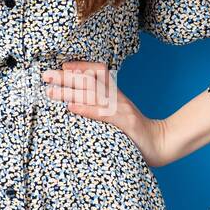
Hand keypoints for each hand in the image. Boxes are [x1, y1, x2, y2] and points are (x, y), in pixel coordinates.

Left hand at [40, 60, 175, 168]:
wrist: (163, 143)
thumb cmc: (136, 131)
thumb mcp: (118, 114)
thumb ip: (102, 106)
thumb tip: (75, 102)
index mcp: (115, 94)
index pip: (98, 73)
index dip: (80, 67)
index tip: (62, 65)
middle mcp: (118, 98)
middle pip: (89, 82)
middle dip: (66, 78)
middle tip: (46, 75)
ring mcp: (122, 109)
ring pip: (93, 95)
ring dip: (69, 92)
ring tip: (51, 91)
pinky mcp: (125, 123)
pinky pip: (103, 114)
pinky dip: (86, 109)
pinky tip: (72, 108)